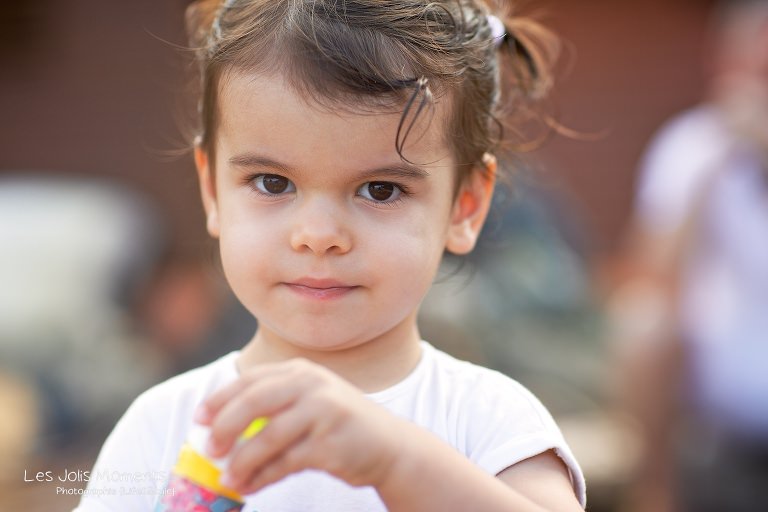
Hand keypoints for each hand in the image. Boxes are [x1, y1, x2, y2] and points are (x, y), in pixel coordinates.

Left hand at [195, 358, 404, 493]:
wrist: (390, 445)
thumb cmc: (339, 425)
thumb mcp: (310, 401)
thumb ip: (274, 406)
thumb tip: (220, 430)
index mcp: (302, 371)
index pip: (251, 380)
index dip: (220, 399)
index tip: (198, 420)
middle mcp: (313, 385)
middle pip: (254, 402)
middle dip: (225, 427)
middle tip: (208, 450)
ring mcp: (324, 412)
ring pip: (268, 437)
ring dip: (242, 461)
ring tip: (228, 479)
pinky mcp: (330, 443)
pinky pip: (285, 463)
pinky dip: (263, 477)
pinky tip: (250, 487)